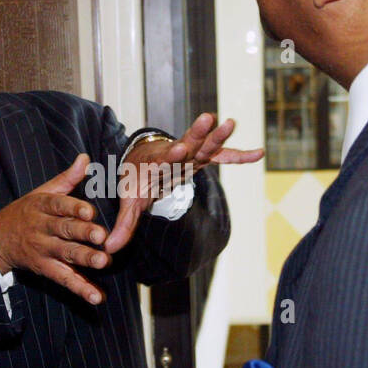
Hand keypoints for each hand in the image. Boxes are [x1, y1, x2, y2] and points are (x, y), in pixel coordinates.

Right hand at [0, 153, 110, 304]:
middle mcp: (42, 228)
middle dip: (83, 233)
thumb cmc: (25, 212)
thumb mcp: (42, 192)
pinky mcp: (44, 268)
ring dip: (84, 259)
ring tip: (102, 262)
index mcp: (43, 206)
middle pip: (64, 230)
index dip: (74, 208)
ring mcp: (43, 250)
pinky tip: (96, 296)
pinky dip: (80, 289)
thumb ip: (67, 178)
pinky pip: (63, 279)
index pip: (59, 205)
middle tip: (101, 236)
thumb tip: (85, 158)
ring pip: (65, 254)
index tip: (90, 211)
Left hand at [104, 112, 263, 253]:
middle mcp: (174, 155)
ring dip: (217, 135)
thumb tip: (108, 249)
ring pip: (205, 143)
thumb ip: (124, 225)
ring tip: (230, 122)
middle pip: (187, 142)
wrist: (140, 160)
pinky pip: (222, 156)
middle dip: (197, 133)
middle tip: (207, 118)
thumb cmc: (136, 180)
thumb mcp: (129, 202)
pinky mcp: (202, 157)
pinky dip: (239, 155)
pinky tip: (259, 153)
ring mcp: (191, 155)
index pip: (164, 159)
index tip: (180, 147)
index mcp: (155, 164)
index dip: (172, 154)